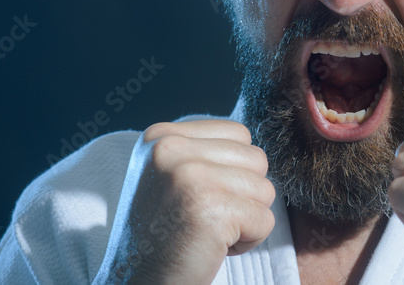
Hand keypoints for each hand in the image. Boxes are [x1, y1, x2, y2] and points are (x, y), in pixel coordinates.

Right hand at [95, 120, 275, 284]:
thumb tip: (251, 139)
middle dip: (242, 196)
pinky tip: (213, 248)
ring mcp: (190, 176)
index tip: (198, 198)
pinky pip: (265, 220)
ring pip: (265, 189)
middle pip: (256, 159)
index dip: (232, 172)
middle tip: (205, 219)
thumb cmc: (163, 234)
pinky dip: (249, 241)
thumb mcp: (170, 175)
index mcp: (161, 136)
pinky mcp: (211, 210)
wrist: (139, 283)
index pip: (239, 134)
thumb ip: (203, 150)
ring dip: (245, 219)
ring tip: (208, 232)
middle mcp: (171, 149)